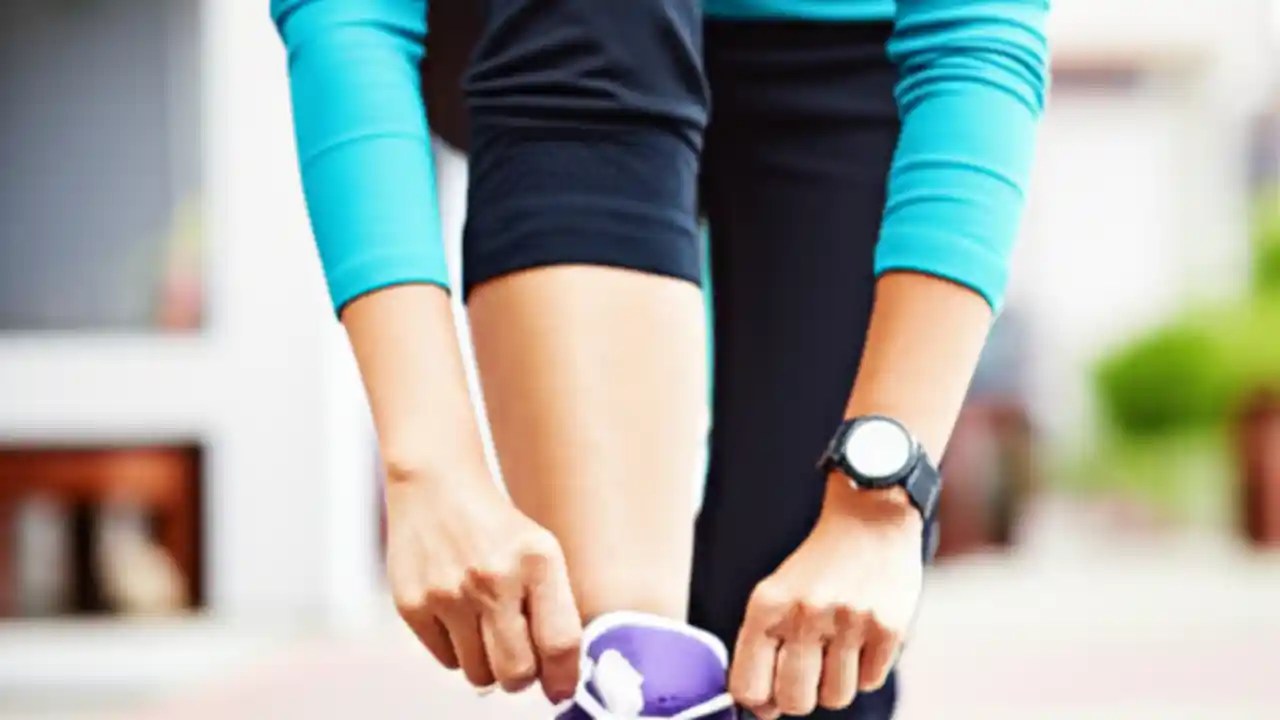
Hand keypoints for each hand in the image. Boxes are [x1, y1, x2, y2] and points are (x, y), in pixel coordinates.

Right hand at [385, 470, 582, 700]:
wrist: (436, 486)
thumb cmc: (496, 528)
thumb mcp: (541, 552)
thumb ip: (554, 609)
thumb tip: (560, 676)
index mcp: (537, 561)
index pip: (560, 642)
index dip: (565, 677)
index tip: (562, 688)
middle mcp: (493, 577)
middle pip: (517, 672)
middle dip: (523, 678)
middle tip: (521, 664)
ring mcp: (448, 593)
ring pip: (480, 675)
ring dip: (489, 665)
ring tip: (486, 630)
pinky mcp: (412, 604)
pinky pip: (447, 661)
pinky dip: (458, 650)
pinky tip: (458, 615)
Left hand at [729, 481, 923, 717]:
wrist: (869, 519)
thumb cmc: (817, 567)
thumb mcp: (776, 594)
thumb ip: (763, 649)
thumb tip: (763, 711)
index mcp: (767, 606)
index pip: (749, 687)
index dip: (759, 702)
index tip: (769, 695)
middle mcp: (805, 614)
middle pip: (794, 702)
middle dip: (799, 698)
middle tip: (808, 673)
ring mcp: (849, 622)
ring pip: (835, 698)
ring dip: (835, 683)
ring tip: (837, 651)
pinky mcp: (888, 628)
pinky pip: (869, 681)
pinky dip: (865, 669)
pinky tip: (862, 637)